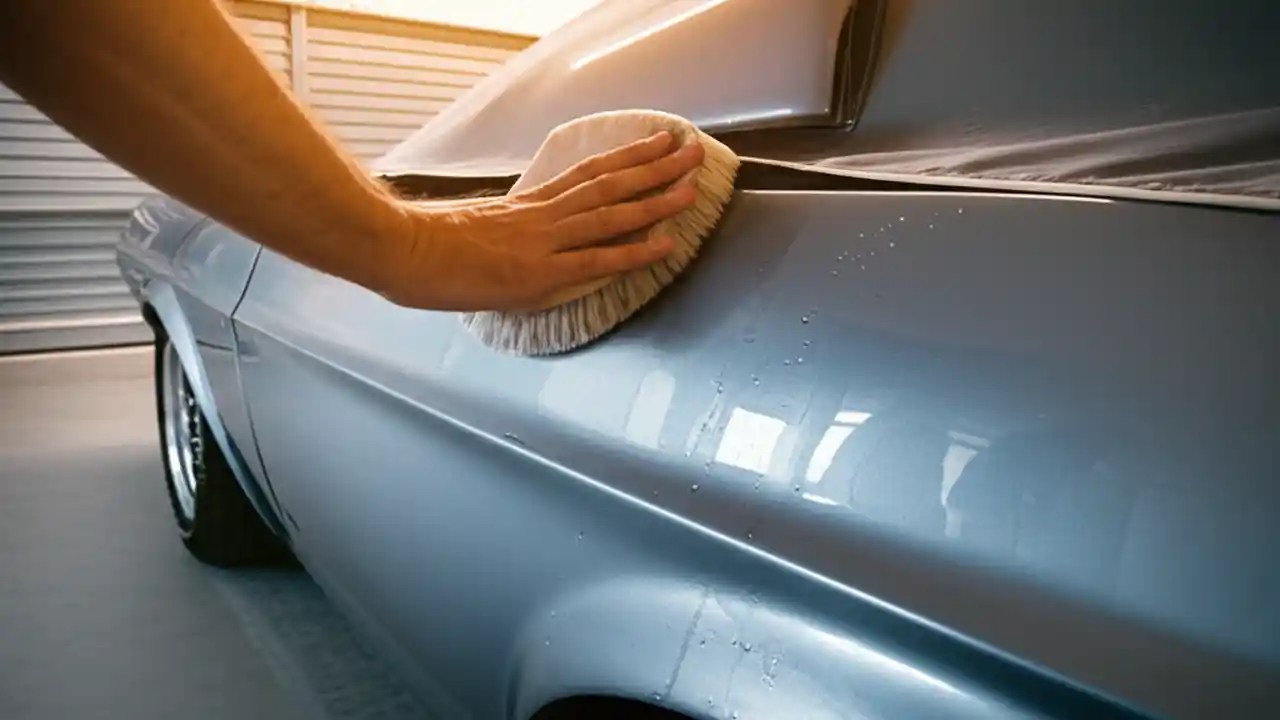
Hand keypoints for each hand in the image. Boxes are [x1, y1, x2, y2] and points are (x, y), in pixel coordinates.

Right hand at [378, 131, 704, 311]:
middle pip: (609, 183)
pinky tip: (664, 244)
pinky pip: (595, 259)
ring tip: (691, 187)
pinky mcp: (538, 273)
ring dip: (655, 201)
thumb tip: (532, 237)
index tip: (658, 141)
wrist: (402, 250)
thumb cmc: (430, 245)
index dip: (628, 157)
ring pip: (610, 214)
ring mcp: (543, 242)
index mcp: (530, 205)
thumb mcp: (479, 228)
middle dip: (655, 167)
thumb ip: (512, 230)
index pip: (589, 173)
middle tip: (691, 150)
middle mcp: (543, 215)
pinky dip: (633, 252)